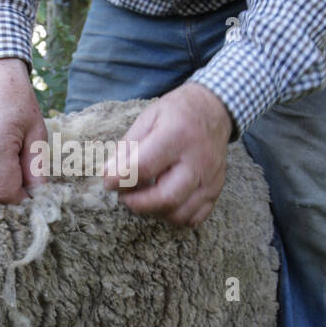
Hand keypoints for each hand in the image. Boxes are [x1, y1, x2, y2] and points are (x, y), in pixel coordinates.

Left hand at [104, 82, 232, 226]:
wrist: (213, 110)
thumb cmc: (176, 113)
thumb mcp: (148, 118)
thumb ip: (127, 147)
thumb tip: (109, 174)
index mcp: (177, 135)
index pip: (143, 167)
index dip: (120, 180)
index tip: (109, 182)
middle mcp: (198, 159)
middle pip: (165, 198)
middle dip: (136, 203)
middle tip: (124, 195)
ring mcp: (210, 177)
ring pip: (179, 213)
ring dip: (154, 211)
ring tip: (143, 197)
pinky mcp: (216, 189)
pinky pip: (194, 217)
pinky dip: (174, 216)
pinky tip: (164, 202)